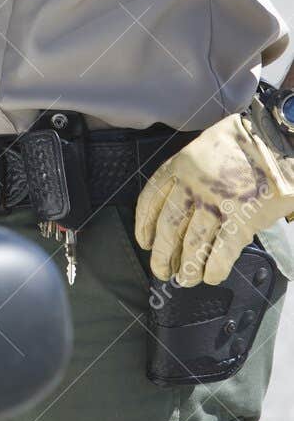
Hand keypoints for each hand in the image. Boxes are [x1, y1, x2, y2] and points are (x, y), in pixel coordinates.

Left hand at [135, 106, 293, 285]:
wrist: (277, 142)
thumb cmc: (245, 141)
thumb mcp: (206, 146)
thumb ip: (191, 171)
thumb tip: (184, 200)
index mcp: (181, 165)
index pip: (152, 198)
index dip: (144, 223)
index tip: (144, 240)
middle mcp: (193, 186)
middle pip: (169, 226)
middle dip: (162, 253)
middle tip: (160, 270)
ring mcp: (216, 205)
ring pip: (192, 244)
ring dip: (186, 267)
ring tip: (184, 279)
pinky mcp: (241, 221)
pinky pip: (221, 253)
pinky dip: (214, 269)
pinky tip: (210, 277)